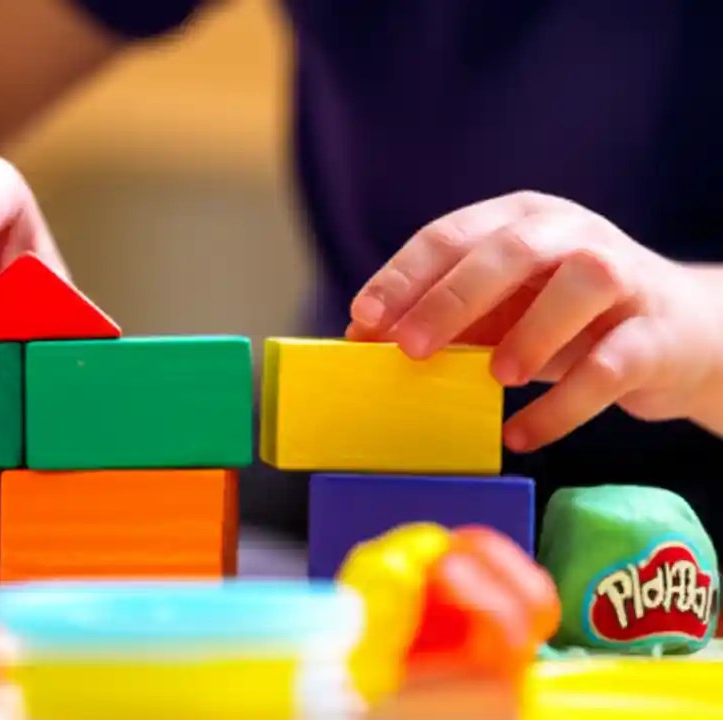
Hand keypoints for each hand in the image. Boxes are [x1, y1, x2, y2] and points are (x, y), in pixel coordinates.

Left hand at [346, 191, 722, 451]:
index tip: (364, 318)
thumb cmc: (566, 319)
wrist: (678, 338)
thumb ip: (438, 319)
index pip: (451, 235)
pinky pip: (612, 366)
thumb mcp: (499, 311)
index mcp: (519, 220)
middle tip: (409, 347)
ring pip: (582, 286)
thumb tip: (360, 340)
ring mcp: (623, 279)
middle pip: (511, 250)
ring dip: (532, 332)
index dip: (403, 276)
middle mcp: (572, 235)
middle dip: (453, 298)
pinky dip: (563, 405)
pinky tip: (521, 434)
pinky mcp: (656, 335)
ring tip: (497, 377)